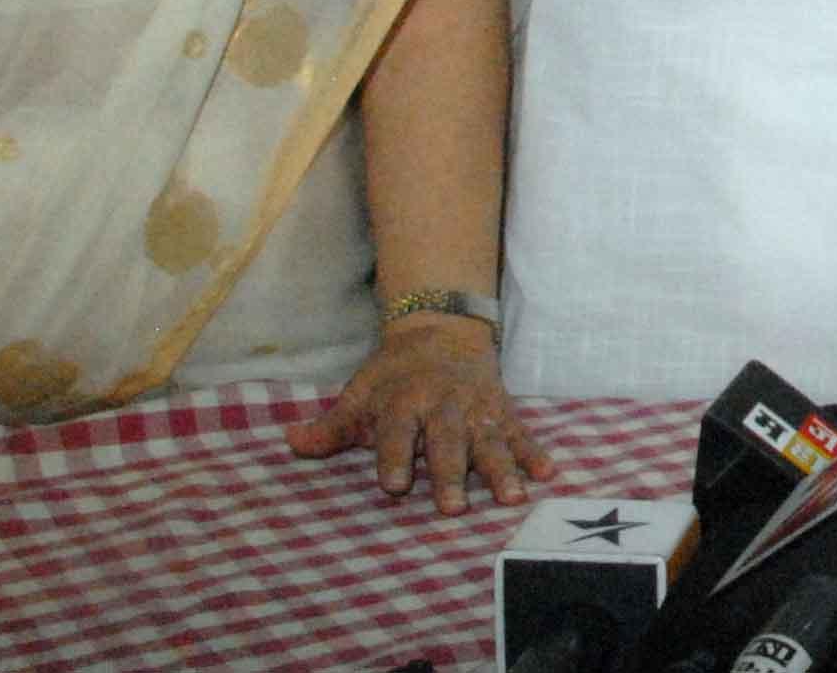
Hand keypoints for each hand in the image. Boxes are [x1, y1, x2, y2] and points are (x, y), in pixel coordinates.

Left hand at [285, 314, 546, 515]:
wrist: (443, 328)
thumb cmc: (394, 372)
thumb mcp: (359, 392)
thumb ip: (331, 426)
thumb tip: (290, 443)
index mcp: (404, 401)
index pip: (397, 432)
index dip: (393, 457)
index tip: (392, 487)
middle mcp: (443, 405)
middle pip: (447, 442)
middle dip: (452, 474)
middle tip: (454, 508)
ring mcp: (478, 409)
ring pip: (490, 441)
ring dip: (502, 470)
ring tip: (512, 498)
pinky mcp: (502, 410)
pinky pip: (520, 433)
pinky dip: (534, 453)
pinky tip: (546, 474)